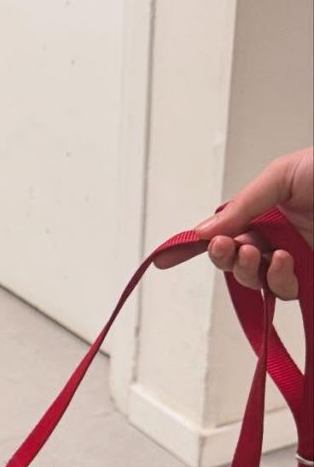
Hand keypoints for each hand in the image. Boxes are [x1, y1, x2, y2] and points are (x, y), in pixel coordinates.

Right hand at [155, 147, 311, 299]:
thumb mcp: (282, 175)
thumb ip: (242, 206)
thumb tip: (205, 231)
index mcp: (270, 210)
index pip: (226, 230)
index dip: (196, 246)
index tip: (166, 259)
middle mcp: (280, 236)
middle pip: (235, 261)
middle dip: (223, 258)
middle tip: (226, 248)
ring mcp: (299, 260)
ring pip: (256, 281)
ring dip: (245, 271)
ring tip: (252, 253)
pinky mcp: (312, 278)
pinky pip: (284, 290)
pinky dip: (276, 279)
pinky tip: (281, 261)